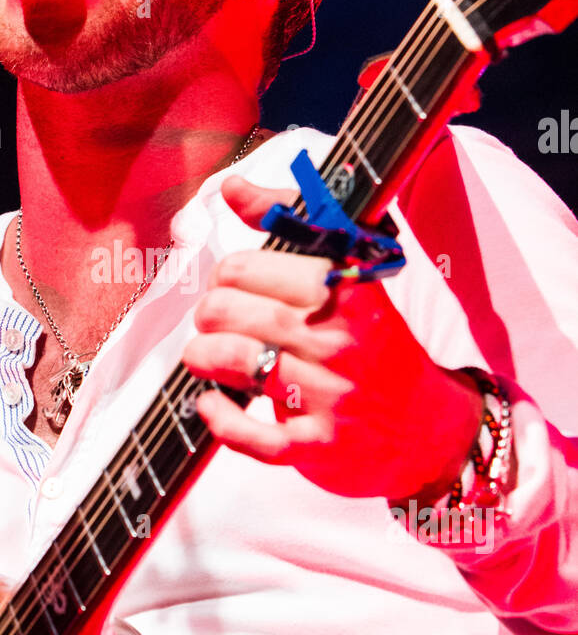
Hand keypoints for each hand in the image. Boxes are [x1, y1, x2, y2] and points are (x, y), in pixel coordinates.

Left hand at [182, 174, 482, 500]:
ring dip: (202, 356)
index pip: (248, 266)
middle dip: (209, 313)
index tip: (235, 286)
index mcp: (347, 287)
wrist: (433, 429)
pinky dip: (219, 418)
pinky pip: (250, 433)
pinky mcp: (318, 445)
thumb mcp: (355, 272)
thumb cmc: (381, 343)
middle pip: (230, 309)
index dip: (228, 274)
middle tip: (217, 322)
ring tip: (205, 357)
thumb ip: (294, 221)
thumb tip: (233, 188)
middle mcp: (339, 337)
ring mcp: (328, 394)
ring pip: (231, 360)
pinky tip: (213, 403)